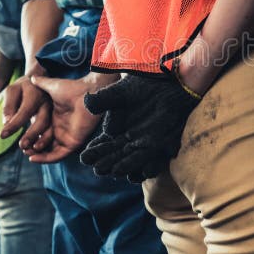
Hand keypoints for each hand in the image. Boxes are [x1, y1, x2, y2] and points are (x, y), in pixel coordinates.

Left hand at [2, 75, 49, 143]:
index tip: (2, 135)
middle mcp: (47, 103)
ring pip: (51, 128)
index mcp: (36, 94)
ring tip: (30, 150)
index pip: (25, 111)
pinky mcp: (55, 118)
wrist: (38, 82)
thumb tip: (6, 124)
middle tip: (21, 146)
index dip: (14, 125)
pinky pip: (53, 132)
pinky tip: (36, 149)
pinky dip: (46, 142)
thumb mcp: (11, 91)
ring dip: (42, 142)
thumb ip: (9, 107)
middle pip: (43, 120)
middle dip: (32, 135)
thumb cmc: (21, 88)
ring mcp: (53, 111)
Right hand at [26, 73, 116, 162]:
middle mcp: (60, 129)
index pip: (40, 131)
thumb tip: (32, 77)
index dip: (30, 135)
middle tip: (21, 147)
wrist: (88, 93)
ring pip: (49, 151)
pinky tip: (34, 158)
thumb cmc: (73, 88)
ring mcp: (67, 136)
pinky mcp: (73, 142)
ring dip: (37, 154)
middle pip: (44, 143)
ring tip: (25, 152)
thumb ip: (42, 83)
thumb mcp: (52, 86)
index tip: (18, 135)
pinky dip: (46, 159)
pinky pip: (58, 155)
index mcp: (54, 118)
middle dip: (32, 146)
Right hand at [80, 74, 200, 180]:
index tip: (85, 157)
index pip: (102, 145)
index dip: (94, 152)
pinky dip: (149, 166)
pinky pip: (155, 159)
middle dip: (106, 163)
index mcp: (115, 130)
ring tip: (115, 171)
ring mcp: (145, 143)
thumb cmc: (143, 84)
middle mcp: (128, 140)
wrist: (169, 81)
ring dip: (124, 167)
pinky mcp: (162, 144)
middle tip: (98, 169)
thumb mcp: (119, 92)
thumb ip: (103, 98)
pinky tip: (142, 171)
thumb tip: (88, 105)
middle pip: (115, 156)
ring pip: (132, 161)